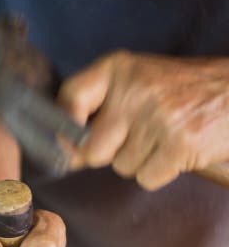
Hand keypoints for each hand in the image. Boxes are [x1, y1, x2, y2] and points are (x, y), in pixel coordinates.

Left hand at [58, 51, 228, 189]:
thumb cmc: (183, 91)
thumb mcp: (139, 80)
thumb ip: (101, 106)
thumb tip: (67, 154)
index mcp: (119, 68)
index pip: (72, 97)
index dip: (64, 127)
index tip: (67, 141)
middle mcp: (135, 89)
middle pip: (92, 148)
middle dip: (108, 154)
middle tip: (135, 138)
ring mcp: (158, 117)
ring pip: (121, 166)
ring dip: (139, 161)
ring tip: (163, 138)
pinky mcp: (180, 143)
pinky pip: (147, 178)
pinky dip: (160, 172)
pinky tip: (176, 151)